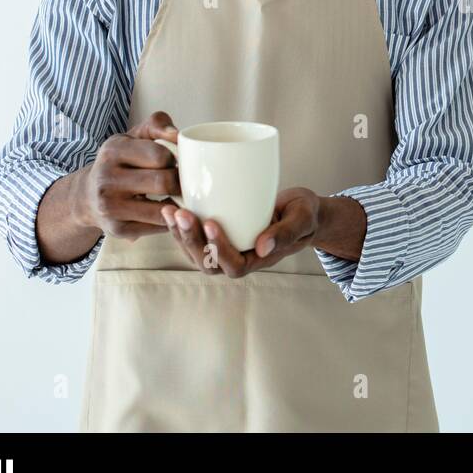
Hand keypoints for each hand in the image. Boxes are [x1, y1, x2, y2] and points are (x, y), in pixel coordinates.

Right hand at [74, 111, 180, 240]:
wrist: (87, 195)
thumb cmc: (121, 161)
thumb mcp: (134, 136)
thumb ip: (157, 124)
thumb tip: (176, 134)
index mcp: (113, 151)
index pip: (160, 155)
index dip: (176, 159)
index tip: (178, 162)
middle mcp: (106, 179)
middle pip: (163, 182)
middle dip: (180, 182)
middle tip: (185, 181)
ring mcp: (110, 207)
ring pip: (162, 210)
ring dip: (179, 204)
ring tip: (181, 196)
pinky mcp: (117, 229)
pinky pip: (157, 227)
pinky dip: (169, 220)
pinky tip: (169, 211)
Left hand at [161, 187, 324, 277]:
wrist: (298, 210)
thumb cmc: (302, 214)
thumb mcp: (302, 219)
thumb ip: (286, 233)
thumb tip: (263, 247)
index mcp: (257, 260)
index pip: (233, 265)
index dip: (219, 248)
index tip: (211, 222)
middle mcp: (237, 259)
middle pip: (207, 262)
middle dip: (191, 239)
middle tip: (181, 213)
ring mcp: (225, 249)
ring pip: (195, 252)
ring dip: (180, 234)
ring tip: (170, 211)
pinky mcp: (216, 236)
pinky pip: (193, 238)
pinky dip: (180, 226)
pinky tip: (170, 208)